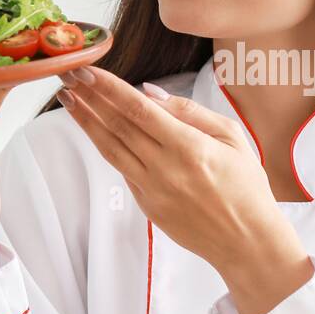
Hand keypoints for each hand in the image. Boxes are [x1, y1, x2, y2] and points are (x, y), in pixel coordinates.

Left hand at [57, 66, 312, 313]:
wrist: (247, 242)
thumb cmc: (247, 188)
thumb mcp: (233, 137)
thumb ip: (190, 112)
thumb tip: (150, 93)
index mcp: (188, 147)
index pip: (137, 109)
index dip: (108, 88)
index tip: (88, 71)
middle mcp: (164, 169)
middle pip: (116, 126)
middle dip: (89, 98)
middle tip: (68, 76)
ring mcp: (152, 191)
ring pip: (110, 149)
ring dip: (86, 122)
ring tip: (67, 100)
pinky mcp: (147, 207)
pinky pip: (123, 170)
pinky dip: (107, 147)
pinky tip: (97, 130)